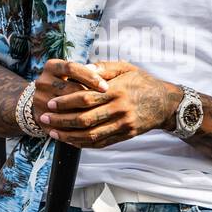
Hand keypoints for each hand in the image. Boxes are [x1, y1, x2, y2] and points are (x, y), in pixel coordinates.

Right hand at [30, 59, 109, 133]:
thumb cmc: (71, 83)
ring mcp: (39, 100)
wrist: (46, 100)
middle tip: (106, 104)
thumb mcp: (78, 73)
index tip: (106, 87)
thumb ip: (91, 70)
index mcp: (51, 66)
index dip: (90, 77)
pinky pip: (60, 123)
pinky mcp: (40, 117)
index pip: (71, 68)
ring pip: (64, 108)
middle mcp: (42, 82)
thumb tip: (100, 73)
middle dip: (88, 97)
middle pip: (68, 89)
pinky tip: (91, 128)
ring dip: (83, 112)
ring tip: (101, 116)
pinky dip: (75, 126)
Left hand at [37, 59, 181, 147]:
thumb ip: (103, 68)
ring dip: (69, 136)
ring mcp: (123, 125)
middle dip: (61, 121)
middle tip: (45, 119)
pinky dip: (84, 144)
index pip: (85, 98)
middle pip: (84, 119)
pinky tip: (71, 141)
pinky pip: (101, 143)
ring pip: (91, 135)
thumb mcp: (126, 68)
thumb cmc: (143, 82)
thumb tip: (82, 68)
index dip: (65, 102)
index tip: (51, 104)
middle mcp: (119, 109)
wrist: (166, 103)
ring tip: (53, 133)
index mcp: (116, 91)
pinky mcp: (126, 135)